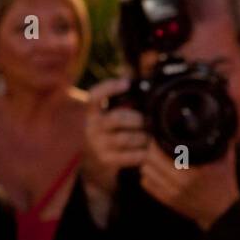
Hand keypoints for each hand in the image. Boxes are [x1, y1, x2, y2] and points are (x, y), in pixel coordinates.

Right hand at [81, 78, 146, 226]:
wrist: (93, 169)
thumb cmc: (106, 136)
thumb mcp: (105, 117)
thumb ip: (115, 97)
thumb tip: (128, 70)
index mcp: (91, 114)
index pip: (95, 96)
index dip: (110, 88)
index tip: (126, 83)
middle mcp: (91, 128)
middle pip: (117, 118)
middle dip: (137, 119)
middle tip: (148, 121)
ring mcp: (98, 146)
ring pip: (127, 138)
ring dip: (143, 137)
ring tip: (149, 137)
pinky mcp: (107, 161)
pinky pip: (132, 155)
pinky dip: (143, 153)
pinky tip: (146, 151)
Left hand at [139, 142, 239, 230]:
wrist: (222, 212)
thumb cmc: (224, 181)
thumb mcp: (225, 157)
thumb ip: (219, 138)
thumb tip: (215, 116)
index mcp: (195, 170)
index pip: (162, 151)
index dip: (157, 140)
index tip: (159, 133)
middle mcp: (181, 182)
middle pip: (150, 159)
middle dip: (150, 149)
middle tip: (154, 143)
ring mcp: (172, 193)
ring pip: (146, 170)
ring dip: (147, 161)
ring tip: (154, 156)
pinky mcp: (167, 200)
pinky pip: (146, 183)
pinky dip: (148, 175)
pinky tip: (156, 170)